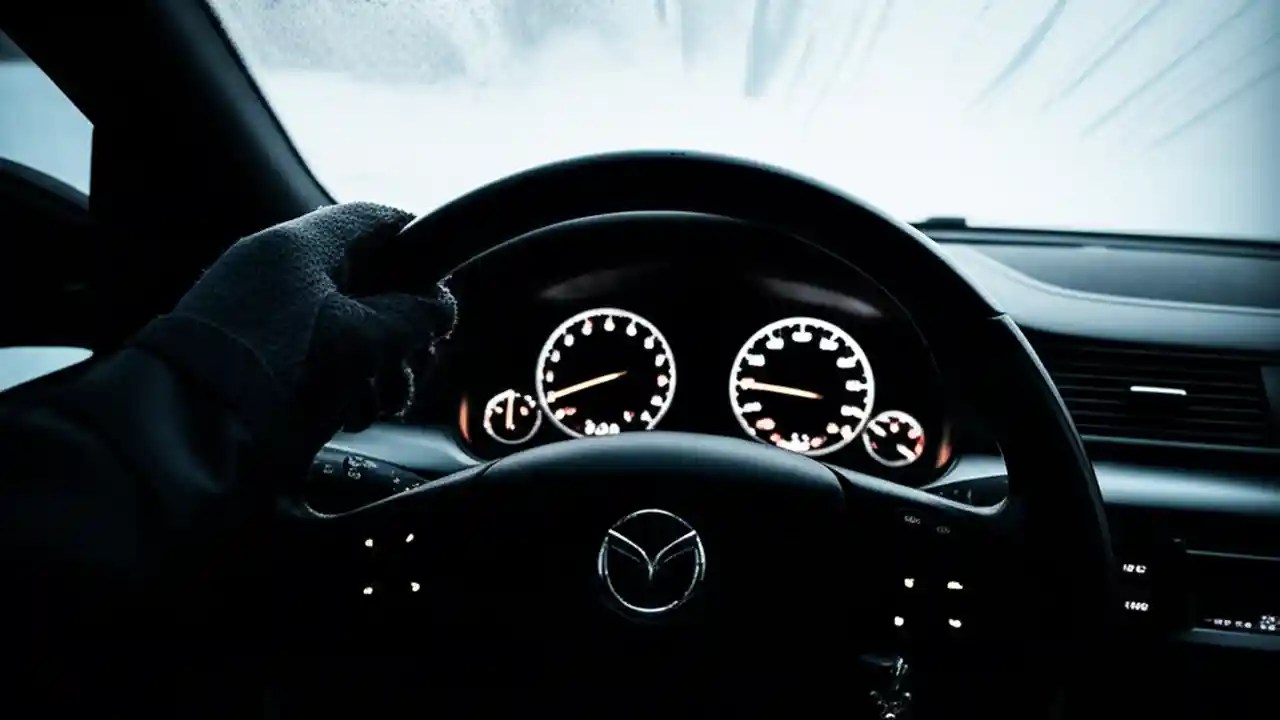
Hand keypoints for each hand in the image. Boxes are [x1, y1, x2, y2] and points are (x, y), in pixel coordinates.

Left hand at [144, 202, 455, 466]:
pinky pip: (315, 356)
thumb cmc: (275, 375)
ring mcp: (261, 315)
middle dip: (403, 328)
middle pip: (367, 282)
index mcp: (298, 247)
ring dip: (379, 364)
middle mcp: (277, 272)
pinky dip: (343, 382)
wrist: (187, 438)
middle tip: (418, 361)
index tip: (443, 284)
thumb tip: (441, 307)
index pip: (376, 222)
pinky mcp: (252, 358)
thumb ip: (412, 317)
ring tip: (384, 401)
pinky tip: (351, 412)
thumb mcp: (361, 341)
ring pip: (345, 325)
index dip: (420, 248)